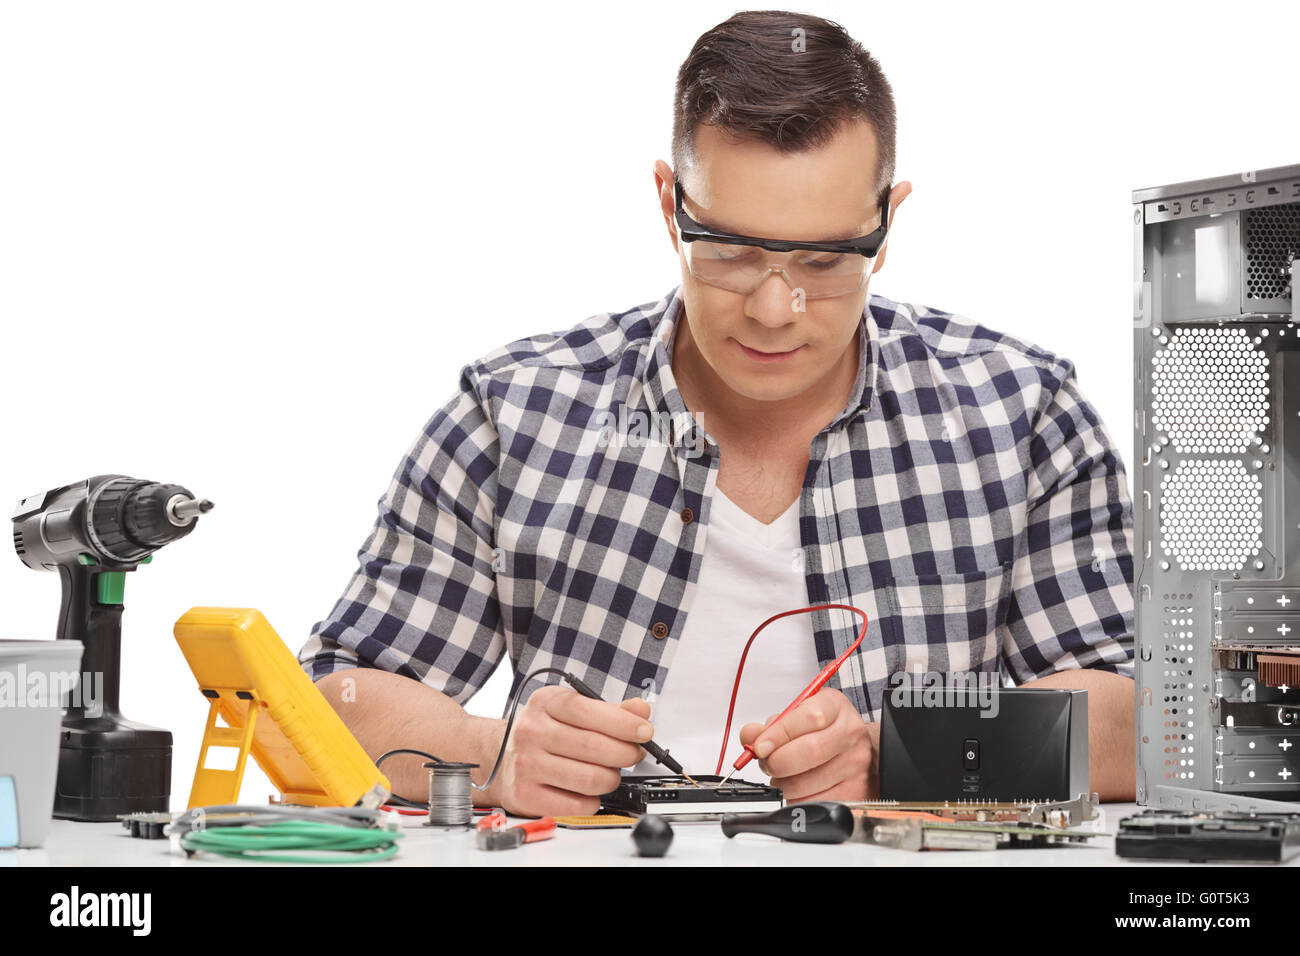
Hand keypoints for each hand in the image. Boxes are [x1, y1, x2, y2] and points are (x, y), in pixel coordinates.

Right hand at [488, 685, 651, 816]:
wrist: (498, 757)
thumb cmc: (542, 732)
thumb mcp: (570, 710)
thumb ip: (608, 710)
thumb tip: (641, 710)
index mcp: (545, 703)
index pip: (588, 710)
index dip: (623, 722)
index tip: (645, 731)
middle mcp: (532, 731)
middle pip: (594, 747)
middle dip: (625, 753)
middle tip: (633, 754)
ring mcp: (527, 764)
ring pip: (590, 778)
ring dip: (611, 779)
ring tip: (610, 773)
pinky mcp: (526, 794)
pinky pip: (578, 804)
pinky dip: (594, 800)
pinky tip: (590, 791)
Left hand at [738, 687, 876, 802]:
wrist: (855, 749)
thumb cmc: (821, 730)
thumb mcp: (797, 715)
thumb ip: (771, 724)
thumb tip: (750, 736)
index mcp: (835, 706)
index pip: (809, 718)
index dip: (778, 734)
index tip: (759, 746)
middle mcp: (850, 733)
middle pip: (810, 751)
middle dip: (776, 762)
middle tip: (767, 763)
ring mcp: (855, 764)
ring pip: (806, 782)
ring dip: (782, 783)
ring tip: (783, 776)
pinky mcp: (855, 792)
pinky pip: (813, 802)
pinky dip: (795, 799)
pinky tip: (797, 788)